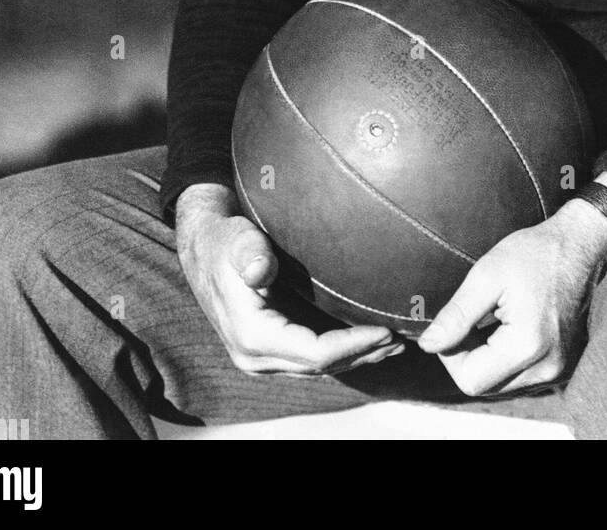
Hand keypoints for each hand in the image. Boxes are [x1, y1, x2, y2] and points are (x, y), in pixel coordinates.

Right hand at [176, 184, 405, 375]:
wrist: (203, 246)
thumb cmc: (224, 239)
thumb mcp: (236, 240)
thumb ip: (249, 254)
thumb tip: (259, 269)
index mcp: (252, 336)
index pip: (315, 353)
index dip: (354, 345)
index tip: (386, 330)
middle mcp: (255, 356)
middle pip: (321, 366)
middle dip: (363, 354)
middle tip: (402, 339)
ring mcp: (261, 357)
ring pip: (317, 367)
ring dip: (356, 357)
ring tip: (393, 344)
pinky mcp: (269, 348)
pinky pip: (310, 358)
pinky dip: (341, 352)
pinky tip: (366, 341)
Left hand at [416, 199, 606, 395]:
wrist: (581, 246)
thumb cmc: (535, 253)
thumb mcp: (487, 275)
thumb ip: (456, 315)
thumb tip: (428, 344)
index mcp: (528, 345)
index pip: (470, 379)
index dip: (451, 354)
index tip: (455, 324)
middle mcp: (547, 367)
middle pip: (485, 387)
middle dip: (468, 357)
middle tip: (473, 317)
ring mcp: (558, 370)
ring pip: (501, 385)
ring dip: (486, 359)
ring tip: (492, 319)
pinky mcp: (562, 366)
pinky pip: (519, 377)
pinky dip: (505, 359)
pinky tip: (508, 326)